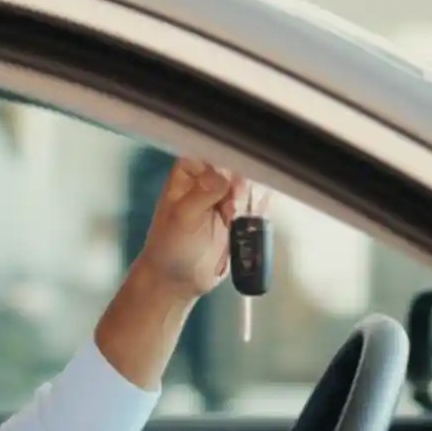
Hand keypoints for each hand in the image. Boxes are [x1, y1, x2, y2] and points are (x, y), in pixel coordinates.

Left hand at [131, 158, 264, 302]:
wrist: (178, 280)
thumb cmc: (171, 246)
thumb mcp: (182, 218)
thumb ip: (203, 193)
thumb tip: (224, 176)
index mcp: (188, 171)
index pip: (215, 150)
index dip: (228, 162)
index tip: (232, 181)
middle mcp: (209, 178)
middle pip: (239, 165)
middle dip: (242, 184)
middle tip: (232, 206)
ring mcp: (226, 196)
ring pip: (252, 183)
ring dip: (251, 198)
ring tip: (236, 217)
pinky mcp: (240, 214)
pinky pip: (258, 202)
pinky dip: (260, 208)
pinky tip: (254, 217)